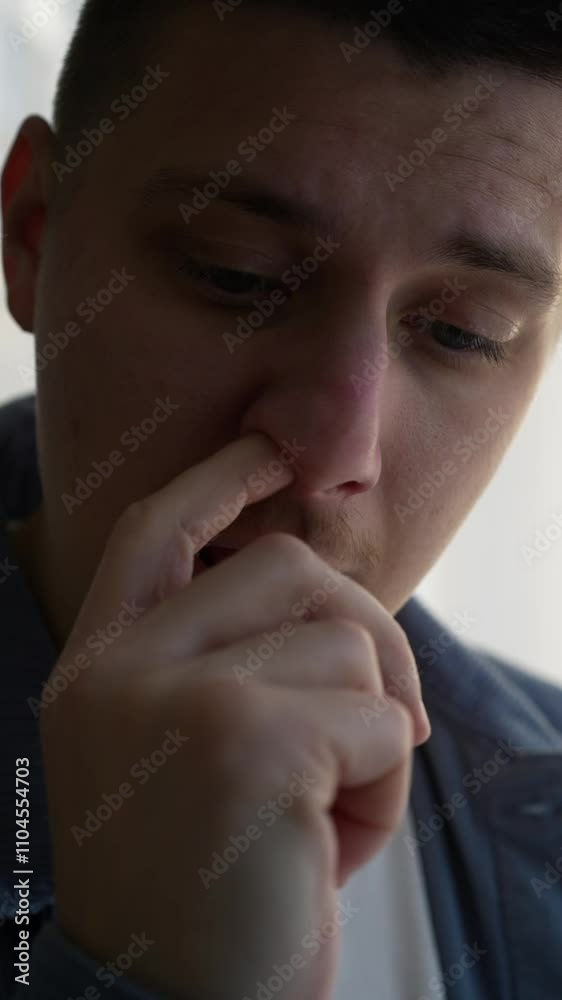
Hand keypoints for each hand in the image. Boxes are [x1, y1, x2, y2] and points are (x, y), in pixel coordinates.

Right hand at [40, 431, 429, 998]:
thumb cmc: (201, 886)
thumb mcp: (184, 757)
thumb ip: (225, 665)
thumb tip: (333, 602)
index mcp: (98, 668)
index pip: (154, 530)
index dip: (217, 481)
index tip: (271, 451)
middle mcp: (120, 670)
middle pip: (290, 570)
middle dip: (367, 635)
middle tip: (386, 724)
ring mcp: (176, 699)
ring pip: (349, 644)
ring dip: (375, 735)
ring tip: (328, 815)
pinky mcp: (246, 743)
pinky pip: (380, 722)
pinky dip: (386, 788)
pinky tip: (334, 849)